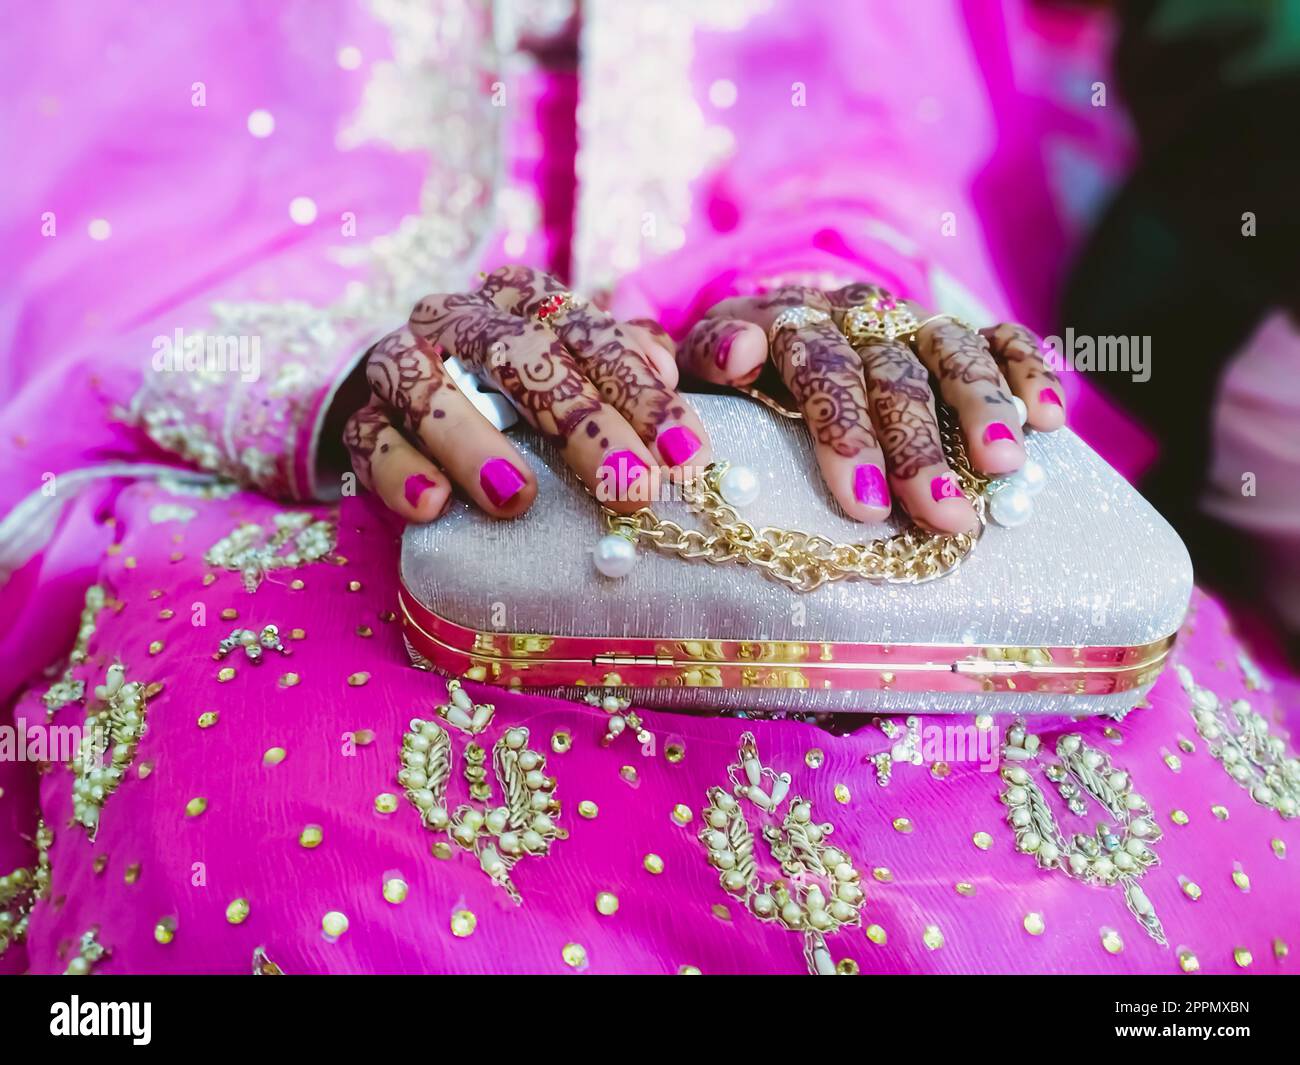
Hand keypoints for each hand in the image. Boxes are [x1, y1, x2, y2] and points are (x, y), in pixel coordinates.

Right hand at [343, 266, 711, 520]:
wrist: (420, 407)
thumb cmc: (529, 398)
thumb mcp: (586, 373)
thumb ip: (630, 361)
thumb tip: (667, 367)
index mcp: (527, 300)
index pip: (590, 337)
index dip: (643, 397)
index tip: (688, 459)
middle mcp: (461, 319)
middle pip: (519, 356)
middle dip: (580, 425)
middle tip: (629, 489)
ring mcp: (403, 364)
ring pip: (429, 388)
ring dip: (474, 442)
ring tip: (517, 498)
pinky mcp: (363, 418)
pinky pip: (370, 439)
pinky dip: (399, 471)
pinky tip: (432, 506)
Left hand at [679, 283, 1065, 532]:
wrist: (760, 333)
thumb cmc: (726, 377)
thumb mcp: (693, 368)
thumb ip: (710, 357)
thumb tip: (741, 352)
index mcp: (789, 322)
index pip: (819, 366)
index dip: (843, 432)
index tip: (863, 505)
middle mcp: (854, 316)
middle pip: (891, 373)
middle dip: (919, 447)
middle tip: (943, 516)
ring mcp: (906, 322)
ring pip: (950, 352)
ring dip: (980, 409)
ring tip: (1002, 468)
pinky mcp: (950, 331)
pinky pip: (997, 339)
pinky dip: (1027, 369)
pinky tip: (1051, 417)